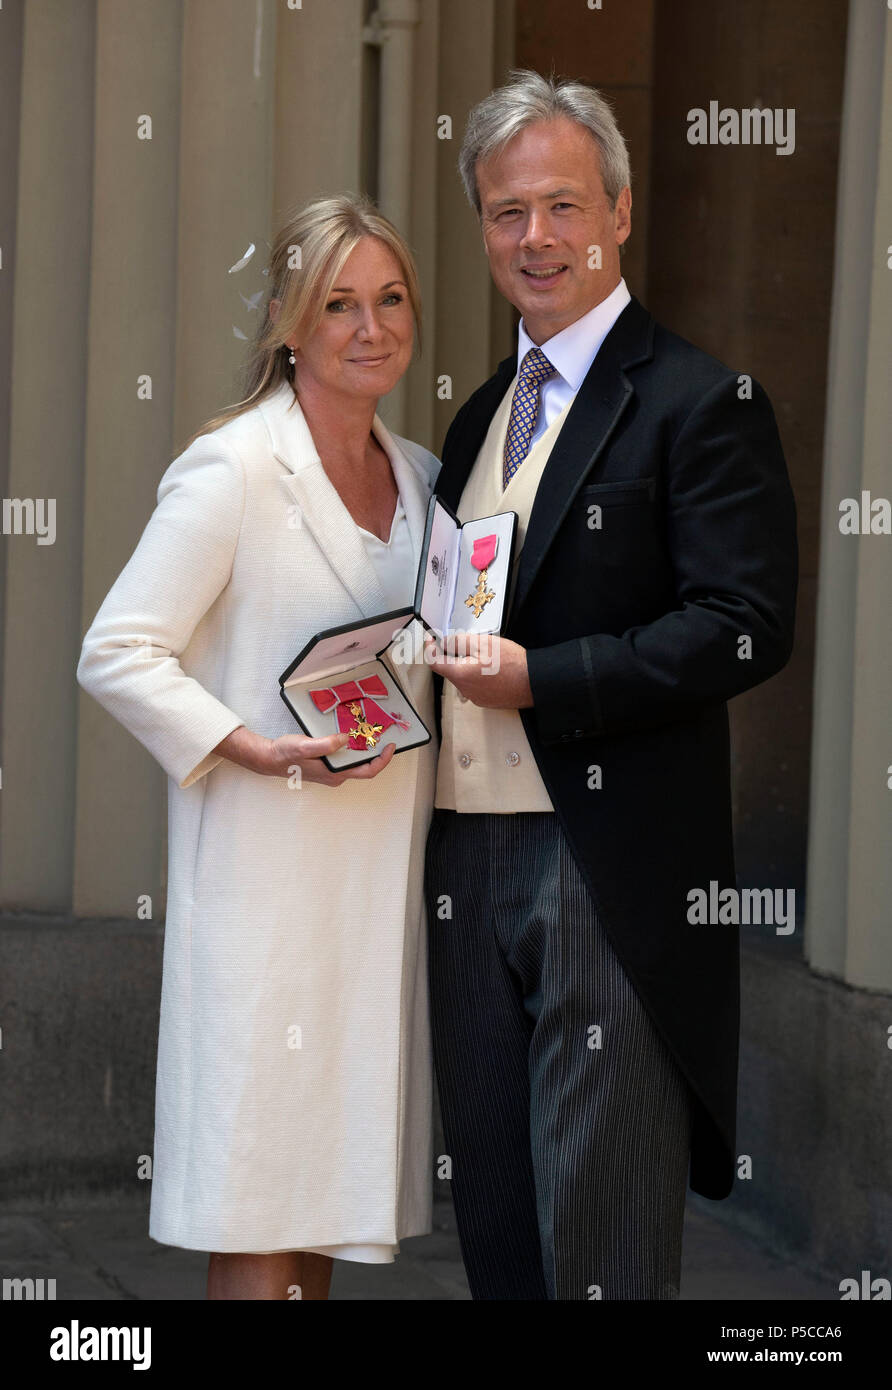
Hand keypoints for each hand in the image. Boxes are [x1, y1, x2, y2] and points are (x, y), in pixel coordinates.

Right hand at [214, 725, 396, 784]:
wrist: (269, 759)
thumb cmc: (285, 754)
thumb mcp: (305, 746)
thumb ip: (326, 744)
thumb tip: (346, 739)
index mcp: (335, 774)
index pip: (367, 771)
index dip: (382, 760)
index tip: (389, 746)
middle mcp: (336, 775)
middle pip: (365, 767)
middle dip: (377, 752)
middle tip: (383, 735)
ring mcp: (332, 772)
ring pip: (356, 762)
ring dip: (366, 749)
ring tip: (371, 732)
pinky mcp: (327, 765)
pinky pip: (346, 758)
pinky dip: (354, 747)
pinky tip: (352, 735)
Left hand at [423, 633, 533, 709]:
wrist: (532, 682)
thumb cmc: (511, 664)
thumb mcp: (483, 643)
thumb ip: (459, 642)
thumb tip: (445, 642)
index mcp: (460, 674)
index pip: (434, 662)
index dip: (430, 649)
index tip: (431, 641)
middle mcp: (464, 689)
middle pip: (450, 670)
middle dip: (454, 656)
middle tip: (468, 644)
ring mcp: (475, 697)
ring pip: (463, 677)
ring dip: (468, 666)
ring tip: (487, 657)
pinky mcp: (485, 701)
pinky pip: (475, 685)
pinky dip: (478, 675)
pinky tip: (493, 669)